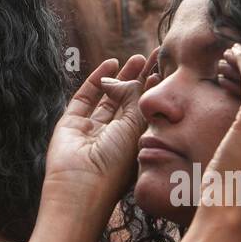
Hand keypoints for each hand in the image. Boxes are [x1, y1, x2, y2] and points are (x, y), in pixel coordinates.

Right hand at [42, 52, 150, 210]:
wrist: (81, 184)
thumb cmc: (116, 164)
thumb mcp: (135, 128)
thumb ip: (136, 100)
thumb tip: (138, 78)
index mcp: (134, 146)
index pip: (147, 112)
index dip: (156, 91)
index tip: (168, 70)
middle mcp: (114, 137)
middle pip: (130, 102)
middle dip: (142, 79)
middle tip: (155, 56)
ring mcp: (92, 129)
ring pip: (109, 97)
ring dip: (123, 77)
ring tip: (138, 57)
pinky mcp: (72, 122)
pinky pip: (86, 96)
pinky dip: (97, 79)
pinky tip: (111, 64)